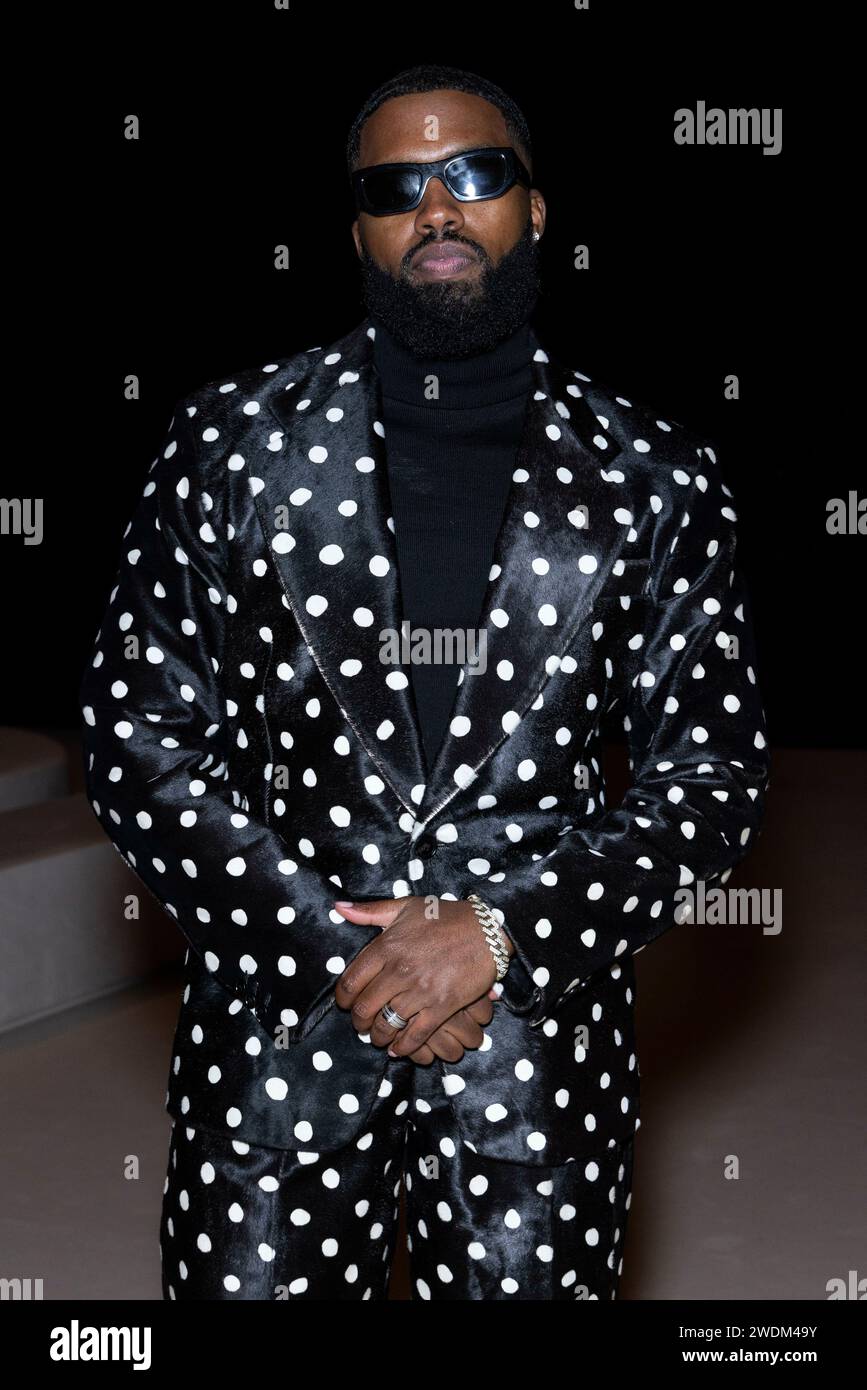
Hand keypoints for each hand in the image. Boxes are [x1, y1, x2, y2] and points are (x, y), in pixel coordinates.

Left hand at [331, 894, 512, 1056]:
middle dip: (359, 1022)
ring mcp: (420, 990)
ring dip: (378, 1036)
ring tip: (379, 1037)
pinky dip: (403, 1047)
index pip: (350, 982)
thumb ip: (369, 911)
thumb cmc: (445, 916)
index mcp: (386, 947)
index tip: (346, 1004)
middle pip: (364, 1008)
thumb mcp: (405, 907)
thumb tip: (338, 908)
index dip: (343, 999)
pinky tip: (398, 1049)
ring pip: (386, 1025)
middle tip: (361, 1025)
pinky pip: (415, 1035)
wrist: (487, 928)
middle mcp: (399, 970)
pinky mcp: (442, 1006)